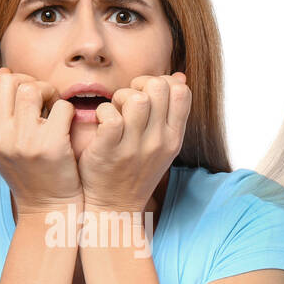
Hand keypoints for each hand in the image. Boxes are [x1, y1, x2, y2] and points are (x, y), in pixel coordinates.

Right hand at [0, 67, 79, 214]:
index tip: (25, 101)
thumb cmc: (28, 171)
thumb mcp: (1, 145)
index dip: (11, 84)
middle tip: (42, 102)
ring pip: (32, 88)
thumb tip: (4, 73)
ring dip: (49, 92)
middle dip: (30, 83)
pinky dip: (68, 111)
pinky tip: (66, 124)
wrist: (47, 207)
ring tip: (53, 109)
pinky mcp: (50, 146)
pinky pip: (61, 106)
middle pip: (9, 80)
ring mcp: (23, 142)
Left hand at [77, 72, 188, 211]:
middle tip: (128, 101)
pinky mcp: (109, 151)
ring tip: (115, 111)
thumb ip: (172, 112)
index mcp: (174, 138)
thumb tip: (179, 76)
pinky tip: (101, 122)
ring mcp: (134, 147)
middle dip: (140, 85)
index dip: (162, 82)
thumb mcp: (163, 145)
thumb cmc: (136, 171)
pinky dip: (102, 111)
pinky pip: (110, 115)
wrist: (115, 207)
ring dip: (120, 97)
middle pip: (158, 87)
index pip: (181, 91)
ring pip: (136, 98)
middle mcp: (159, 142)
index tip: (147, 95)